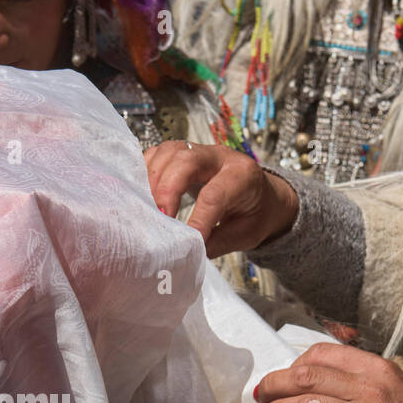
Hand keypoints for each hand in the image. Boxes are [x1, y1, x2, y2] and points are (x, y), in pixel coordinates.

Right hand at [144, 141, 299, 256]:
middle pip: (186, 160)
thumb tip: (186, 251)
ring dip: (152, 180)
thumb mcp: (245, 234)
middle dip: (167, 190)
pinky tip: (142, 194)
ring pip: (169, 152)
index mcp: (243, 175)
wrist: (260, 196)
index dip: (198, 219)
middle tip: (160, 219)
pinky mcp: (181, 153)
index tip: (189, 241)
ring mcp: (198, 151)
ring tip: (148, 208)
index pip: (214, 194)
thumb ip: (217, 242)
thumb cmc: (253, 215)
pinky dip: (145, 172)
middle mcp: (220, 156)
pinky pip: (157, 154)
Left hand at [255, 343, 402, 402]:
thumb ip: (356, 380)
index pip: (323, 354)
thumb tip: (309, 379)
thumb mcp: (392, 389)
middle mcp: (371, 391)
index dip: (292, 365)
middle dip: (274, 385)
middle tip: (262, 396)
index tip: (282, 378)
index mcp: (376, 370)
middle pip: (306, 378)